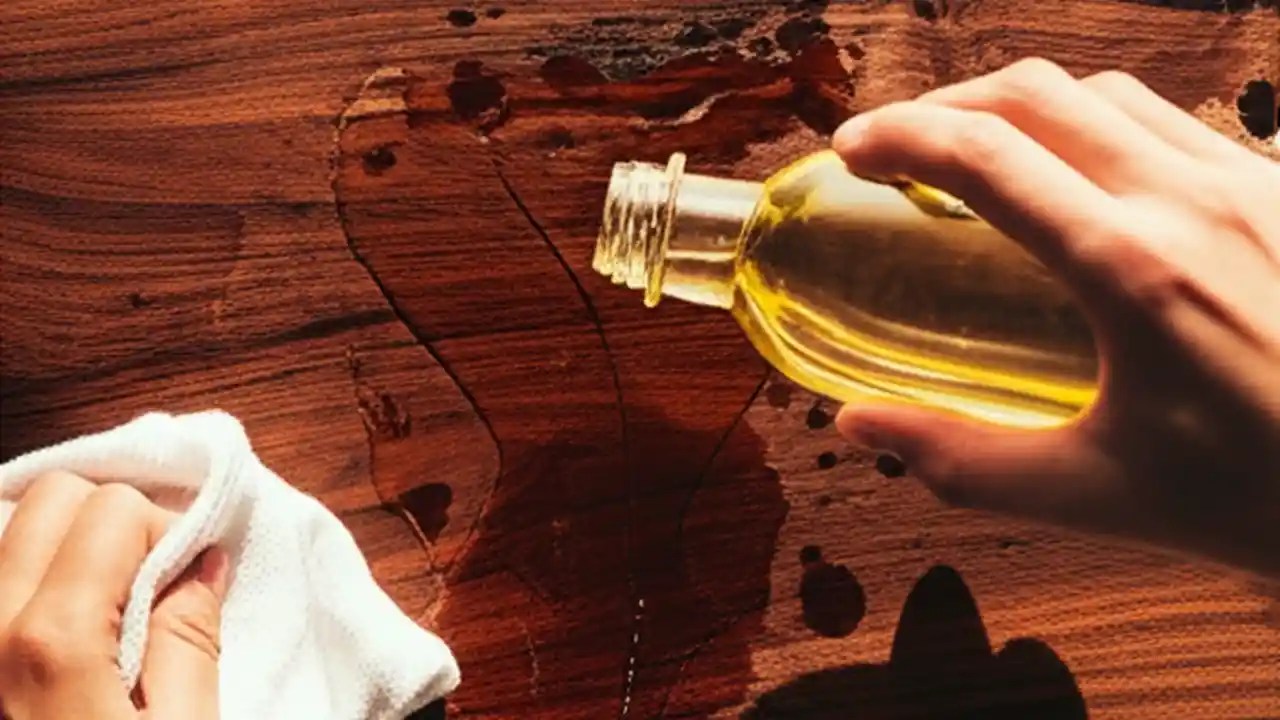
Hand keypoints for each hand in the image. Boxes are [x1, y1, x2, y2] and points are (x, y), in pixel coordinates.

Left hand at [0, 471, 226, 718]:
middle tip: (152, 588)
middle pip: (50, 497)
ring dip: (70, 550)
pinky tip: (71, 630)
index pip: (114, 507)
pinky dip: (37, 580)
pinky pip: (2, 580)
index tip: (188, 584)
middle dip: (113, 522)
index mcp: (53, 641)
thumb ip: (191, 641)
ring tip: (111, 612)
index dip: (166, 532)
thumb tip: (201, 566)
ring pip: (14, 533)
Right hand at [831, 58, 1279, 577]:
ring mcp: (1254, 184)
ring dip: (1027, 104)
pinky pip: (1177, 122)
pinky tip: (1090, 179)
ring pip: (1112, 91)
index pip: (986, 157)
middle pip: (1040, 92)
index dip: (901, 138)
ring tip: (983, 150)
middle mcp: (1193, 200)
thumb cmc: (1265, 498)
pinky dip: (1104, 125)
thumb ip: (963, 461)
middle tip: (901, 145)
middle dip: (950, 103)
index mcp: (1132, 269)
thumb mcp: (1098, 494)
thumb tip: (863, 430)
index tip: (852, 151)